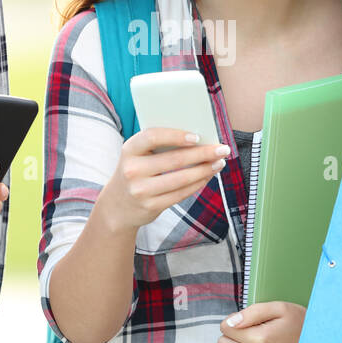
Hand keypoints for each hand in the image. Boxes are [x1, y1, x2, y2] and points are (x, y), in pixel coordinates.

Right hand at [99, 128, 228, 232]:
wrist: (118, 205)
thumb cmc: (136, 171)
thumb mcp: (138, 155)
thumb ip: (159, 145)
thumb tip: (199, 138)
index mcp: (129, 149)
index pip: (153, 137)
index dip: (176, 136)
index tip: (198, 136)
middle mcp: (132, 170)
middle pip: (174, 160)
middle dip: (203, 153)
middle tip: (223, 149)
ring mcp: (141, 190)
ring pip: (181, 179)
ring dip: (205, 170)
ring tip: (219, 163)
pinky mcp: (151, 206)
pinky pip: (180, 194)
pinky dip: (197, 184)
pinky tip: (207, 176)